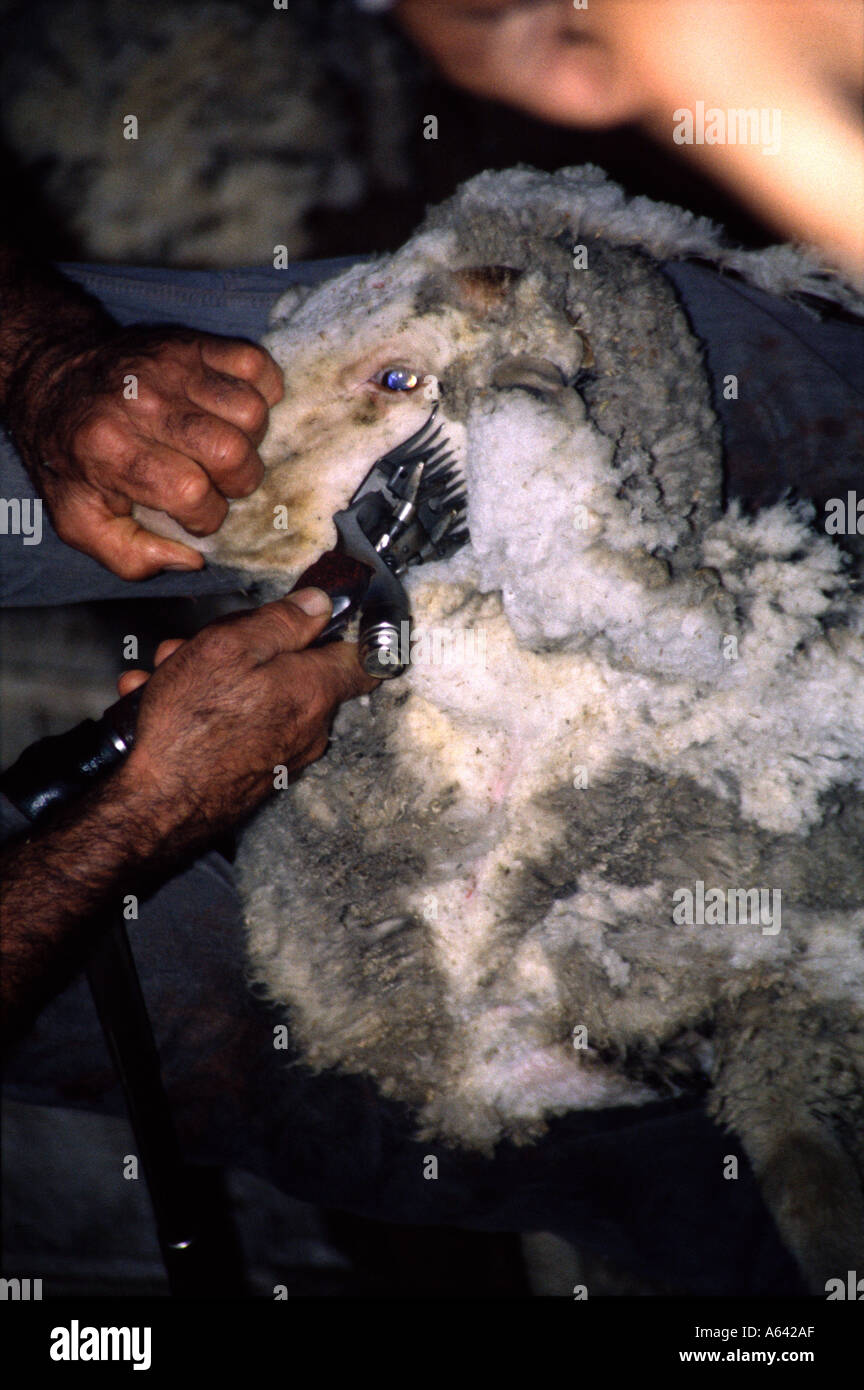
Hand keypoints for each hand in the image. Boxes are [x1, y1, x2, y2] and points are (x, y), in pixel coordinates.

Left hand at [15, 324, 282, 578]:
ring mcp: (171, 367)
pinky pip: (257, 367)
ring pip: (251, 411)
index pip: (191, 492)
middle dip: (237, 483)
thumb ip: (129, 557)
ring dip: (251, 440)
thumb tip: (191, 559)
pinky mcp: (193, 343)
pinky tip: (236, 413)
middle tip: (217, 483)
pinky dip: (262, 393)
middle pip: (231, 452)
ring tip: (226, 446)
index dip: (204, 517)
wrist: (53, 379)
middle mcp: (143, 403)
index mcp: (111, 450)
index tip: (192, 514)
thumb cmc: (73, 458)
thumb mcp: (79, 521)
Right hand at [112, 589, 377, 847]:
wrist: (158, 806)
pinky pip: (240, 729)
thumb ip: (280, 622)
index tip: (331, 619)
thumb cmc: (191, 726)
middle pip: (293, 671)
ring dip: (216, 682)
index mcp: (313, 689)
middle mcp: (309, 727)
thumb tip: (318, 605)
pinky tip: (166, 710)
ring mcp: (285, 755)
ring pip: (258, 698)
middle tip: (200, 646)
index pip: (361, 657)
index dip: (348, 631)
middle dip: (247, 652)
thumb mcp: (229, 647)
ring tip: (168, 679)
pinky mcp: (258, 775)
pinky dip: (209, 716)